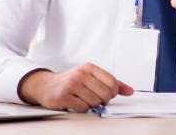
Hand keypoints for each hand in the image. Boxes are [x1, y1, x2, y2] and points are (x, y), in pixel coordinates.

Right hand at [18, 63, 132, 111]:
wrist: (45, 86)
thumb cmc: (71, 82)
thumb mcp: (91, 78)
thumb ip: (111, 83)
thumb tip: (130, 91)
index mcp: (89, 67)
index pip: (112, 82)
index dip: (113, 92)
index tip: (107, 94)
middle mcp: (81, 73)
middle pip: (106, 94)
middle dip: (103, 101)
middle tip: (95, 99)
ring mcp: (72, 84)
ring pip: (95, 102)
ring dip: (91, 105)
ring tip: (84, 100)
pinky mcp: (64, 95)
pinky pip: (83, 108)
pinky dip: (82, 109)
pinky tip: (76, 104)